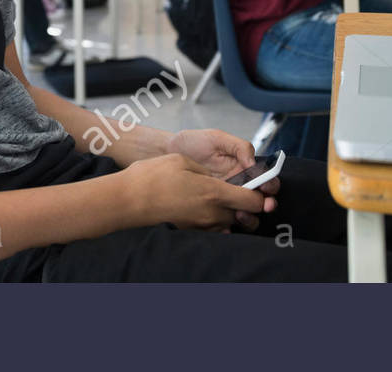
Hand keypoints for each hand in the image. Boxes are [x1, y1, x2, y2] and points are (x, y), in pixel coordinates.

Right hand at [120, 152, 273, 232]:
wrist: (129, 199)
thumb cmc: (154, 176)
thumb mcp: (185, 162)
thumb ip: (208, 172)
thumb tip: (218, 180)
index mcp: (214, 193)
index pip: (253, 202)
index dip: (262, 195)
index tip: (261, 188)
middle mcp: (212, 214)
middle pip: (246, 216)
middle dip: (249, 206)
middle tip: (244, 193)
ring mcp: (202, 225)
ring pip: (230, 224)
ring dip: (233, 214)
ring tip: (225, 200)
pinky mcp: (192, 230)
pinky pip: (215, 229)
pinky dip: (218, 220)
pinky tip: (209, 208)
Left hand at [168, 129, 280, 230]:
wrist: (168, 152)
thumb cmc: (194, 143)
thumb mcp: (218, 138)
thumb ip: (240, 147)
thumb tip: (254, 164)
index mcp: (245, 168)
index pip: (266, 179)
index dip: (270, 185)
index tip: (266, 188)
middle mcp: (239, 185)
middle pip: (260, 200)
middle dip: (265, 204)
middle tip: (263, 206)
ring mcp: (225, 198)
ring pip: (245, 213)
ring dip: (249, 217)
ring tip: (241, 215)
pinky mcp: (212, 208)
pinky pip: (224, 221)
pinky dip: (228, 226)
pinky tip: (226, 226)